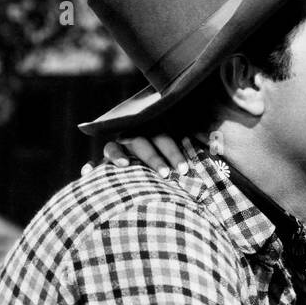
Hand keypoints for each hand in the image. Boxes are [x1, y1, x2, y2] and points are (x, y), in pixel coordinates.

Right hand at [87, 135, 201, 196]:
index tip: (183, 169)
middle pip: (141, 140)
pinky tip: (87, 174)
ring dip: (119, 155)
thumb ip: (199, 151)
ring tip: (125, 166)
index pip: (163, 136)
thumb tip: (218, 153)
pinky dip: (91, 166)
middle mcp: (136, 134)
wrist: (150, 161)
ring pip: (115, 146)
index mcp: (156, 129)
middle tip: (166, 175)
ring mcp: (119, 146)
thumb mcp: (189, 151)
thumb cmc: (179, 163)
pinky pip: (96, 161)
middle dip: (154, 157)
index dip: (173, 151)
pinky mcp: (107, 161)